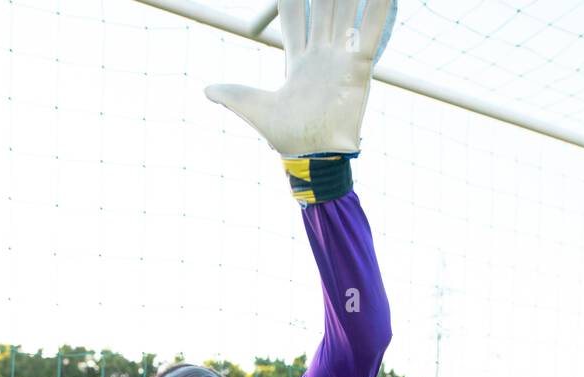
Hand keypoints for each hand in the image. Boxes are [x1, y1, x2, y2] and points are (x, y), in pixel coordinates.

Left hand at [205, 0, 397, 156]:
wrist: (312, 155)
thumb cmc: (286, 136)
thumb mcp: (252, 108)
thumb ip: (232, 94)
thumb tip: (205, 90)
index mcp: (299, 59)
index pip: (293, 16)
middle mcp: (322, 53)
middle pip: (321, 7)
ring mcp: (341, 57)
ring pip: (345, 11)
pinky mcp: (358, 66)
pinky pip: (371, 31)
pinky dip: (379, 8)